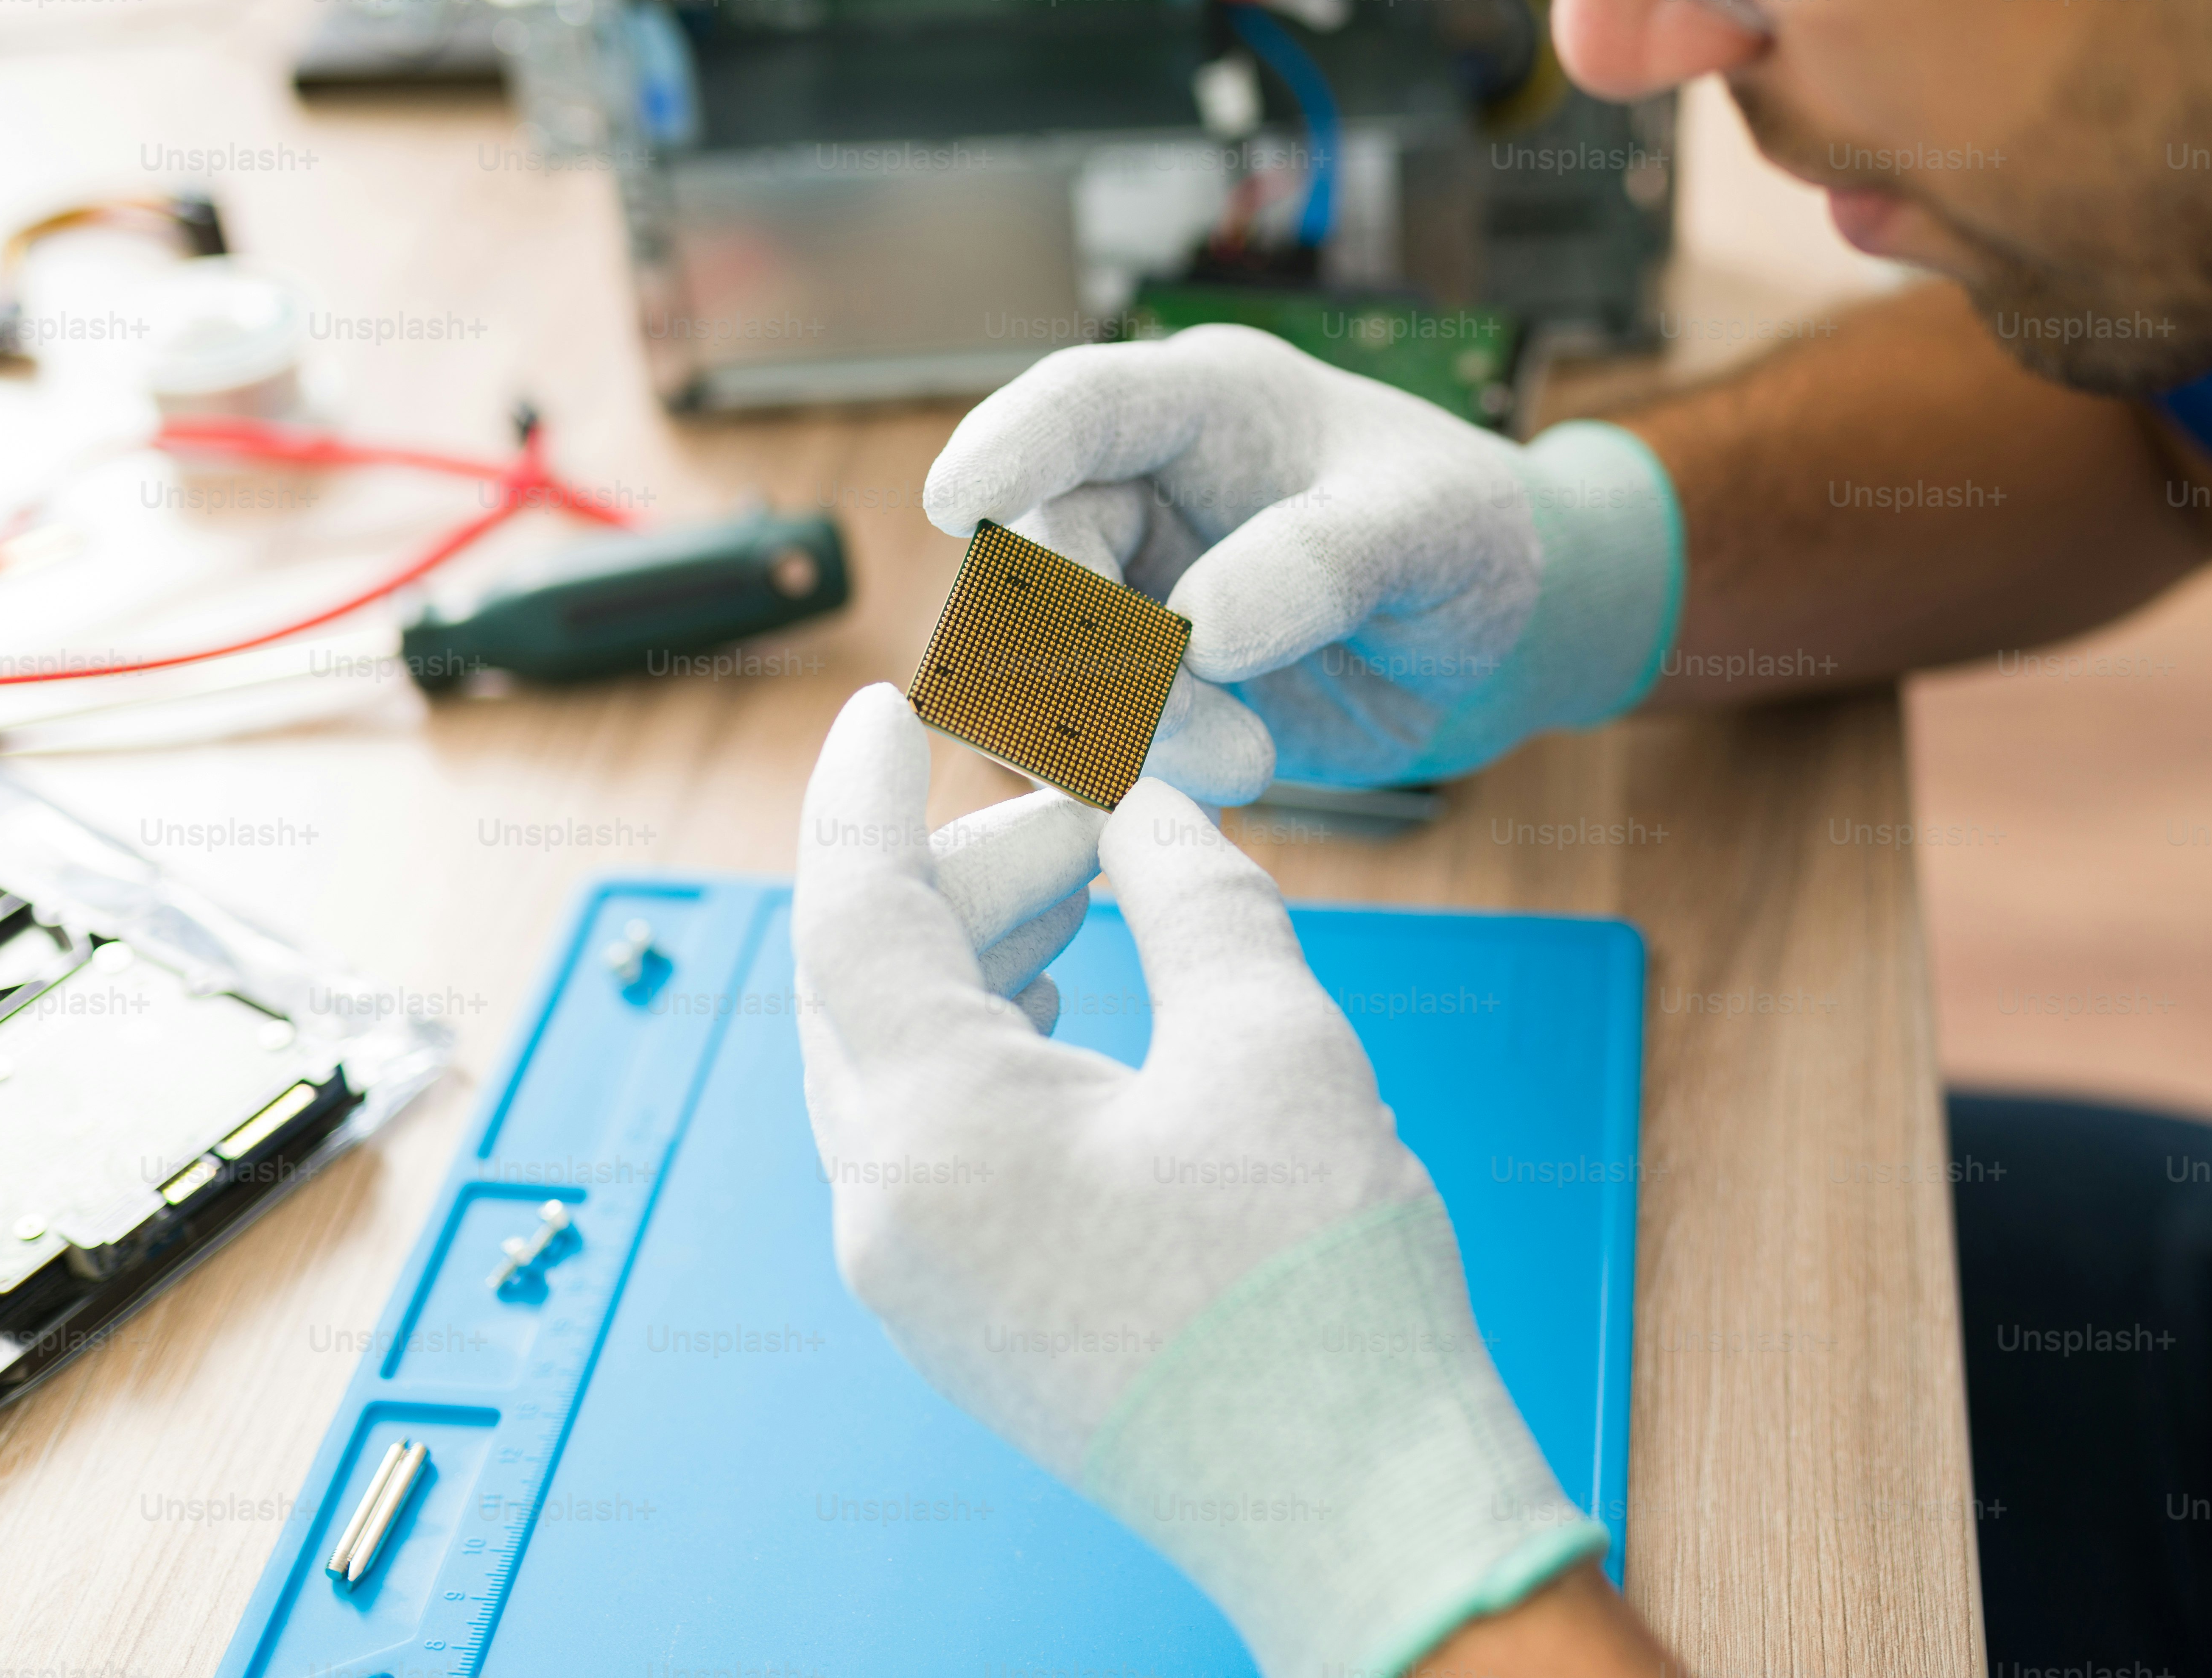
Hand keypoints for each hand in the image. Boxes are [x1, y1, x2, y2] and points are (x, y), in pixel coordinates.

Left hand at [793, 685, 1607, 1677]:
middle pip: (864, 986)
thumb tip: (1145, 805)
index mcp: (933, 1131)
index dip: (866, 790)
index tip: (881, 705)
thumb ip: (1193, 893)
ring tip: (1088, 894)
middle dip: (962, 873)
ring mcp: (918, 1281)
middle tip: (1082, 812)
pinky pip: (925, 1144)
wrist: (1361, 1506)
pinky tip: (1066, 1010)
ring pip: (892, 1065)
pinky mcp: (967, 1321)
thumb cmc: (1320, 1284)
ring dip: (976, 960)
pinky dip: (981, 1048)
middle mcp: (887, 1212)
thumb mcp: (1273, 1036)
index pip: (850, 908)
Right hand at [925, 324, 1682, 791]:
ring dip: (1130, 730)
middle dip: (1111, 659)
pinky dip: (1133, 770)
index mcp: (1205, 407)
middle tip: (1235, 744)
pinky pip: (1079, 733)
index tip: (955, 500)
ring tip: (1252, 763)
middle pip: (1042, 556)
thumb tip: (1201, 627)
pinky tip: (1225, 779)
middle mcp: (1141, 488)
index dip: (1011, 443)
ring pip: (1043, 661)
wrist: (1488, 637)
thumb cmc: (1467, 538)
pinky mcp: (1133, 684)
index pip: (1082, 404)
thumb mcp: (1432, 529)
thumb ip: (1325, 561)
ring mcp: (1127, 587)